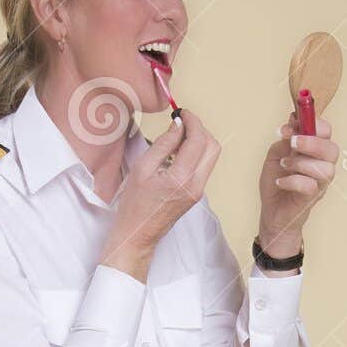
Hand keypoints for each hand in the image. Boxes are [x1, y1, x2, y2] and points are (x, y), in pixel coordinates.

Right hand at [103, 109, 220, 274]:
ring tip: (176, 138)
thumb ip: (164, 144)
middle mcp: (195, 185)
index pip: (198, 140)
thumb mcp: (142, 168)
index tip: (181, 112)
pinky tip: (177, 153)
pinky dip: (195, 153)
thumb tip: (178, 124)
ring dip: (198, 141)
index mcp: (180, 178)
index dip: (192, 121)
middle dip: (199, 129)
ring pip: (211, 156)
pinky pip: (203, 166)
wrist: (138, 234)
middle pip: (212, 146)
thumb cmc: (134, 204)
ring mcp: (199, 191)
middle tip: (181, 123)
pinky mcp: (197, 194)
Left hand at [257, 109, 337, 250]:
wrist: (271, 211)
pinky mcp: (313, 198)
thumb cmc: (276, 181)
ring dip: (300, 164)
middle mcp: (322, 165)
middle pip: (332, 150)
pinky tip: (281, 182)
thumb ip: (285, 139)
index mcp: (315, 151)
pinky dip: (292, 181)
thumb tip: (293, 121)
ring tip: (283, 166)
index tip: (292, 126)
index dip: (313, 124)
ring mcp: (320, 183)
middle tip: (292, 144)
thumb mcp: (276, 154)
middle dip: (312, 143)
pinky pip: (310, 186)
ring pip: (325, 169)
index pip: (327, 132)